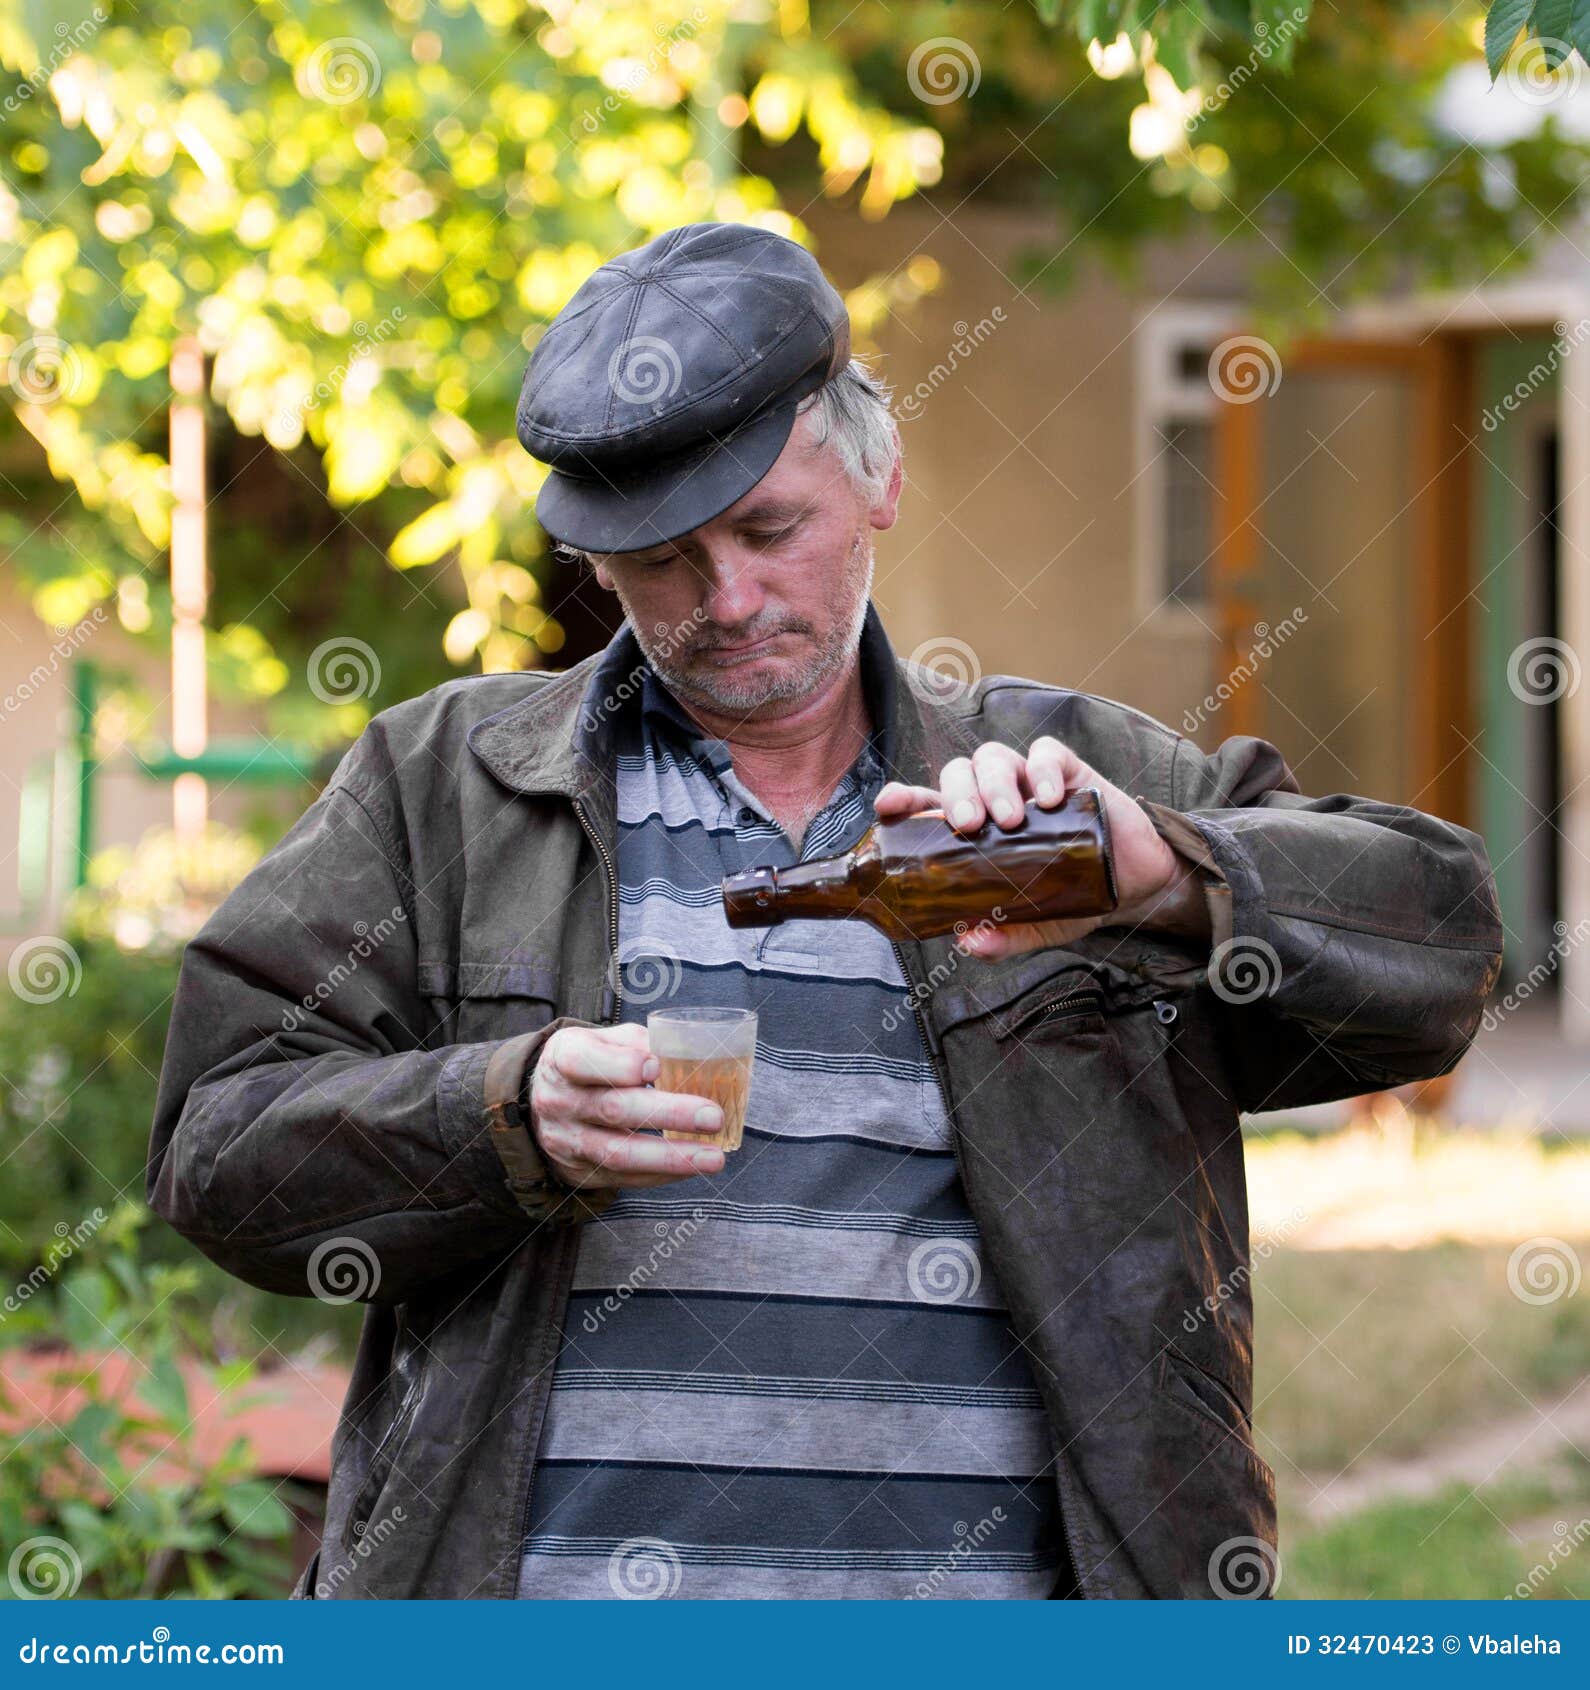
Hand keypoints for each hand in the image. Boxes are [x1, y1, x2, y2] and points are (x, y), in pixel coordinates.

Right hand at [529, 1022, 725, 1189]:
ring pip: (620, 1152)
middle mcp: (559, 1101)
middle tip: (713, 1117)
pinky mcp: (581, 1171)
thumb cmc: (589, 1064)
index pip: (582, 1061)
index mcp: (563, 1058)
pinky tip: (692, 1166)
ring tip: (713, 1157)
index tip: (656, 1067)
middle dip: (669, 1114)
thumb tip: (680, 1053)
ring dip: (671, 1157)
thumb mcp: (602, 1040)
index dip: (620, 1065)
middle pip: (614, 1109)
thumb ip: (638, 1043)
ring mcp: (568, 1140)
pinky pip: (624, 1177)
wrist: (546, 1103)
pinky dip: (663, 1173)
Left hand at [874, 735, 1203, 959]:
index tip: (888, 805)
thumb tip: (968, 942)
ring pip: (992, 757)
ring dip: (993, 783)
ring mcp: (1027, 781)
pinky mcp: (1067, 770)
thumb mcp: (1035, 925)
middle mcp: (992, 798)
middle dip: (956, 794)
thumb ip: (1003, 937)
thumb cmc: (1073, 897)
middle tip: (969, 827)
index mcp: (971, 830)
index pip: (923, 805)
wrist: (1133, 884)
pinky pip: (1045, 753)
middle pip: (956, 774)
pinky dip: (1041, 770)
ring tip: (1011, 820)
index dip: (901, 800)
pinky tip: (1050, 798)